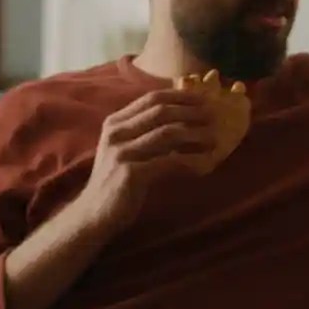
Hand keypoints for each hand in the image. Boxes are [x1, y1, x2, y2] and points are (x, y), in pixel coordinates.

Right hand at [70, 89, 213, 236]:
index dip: (180, 95)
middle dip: (191, 111)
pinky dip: (191, 161)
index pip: (152, 98)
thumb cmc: (115, 181)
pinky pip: (169, 162)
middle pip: (161, 111)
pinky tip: (205, 164)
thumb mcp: (126, 149)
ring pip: (167, 133)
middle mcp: (116, 133)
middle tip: (215, 116)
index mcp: (115, 123)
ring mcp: (122, 152)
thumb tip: (183, 120)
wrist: (94, 213)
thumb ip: (145, 133)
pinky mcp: (130, 174)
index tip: (204, 98)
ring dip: (195, 134)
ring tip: (215, 138)